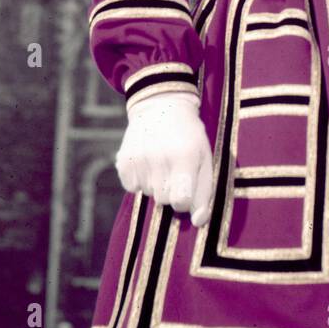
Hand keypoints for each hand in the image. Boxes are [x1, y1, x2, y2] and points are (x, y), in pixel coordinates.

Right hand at [115, 92, 214, 226]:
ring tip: (161, 161)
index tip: (187, 187)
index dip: (185, 200)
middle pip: (163, 200)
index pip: (181, 202)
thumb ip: (204, 192)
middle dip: (171, 190)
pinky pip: (131, 187)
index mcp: (185, 156)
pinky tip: (147, 161)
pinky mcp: (124, 158)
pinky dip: (139, 179)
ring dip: (155, 183)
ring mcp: (139, 157)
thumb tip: (198, 222)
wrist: (162, 105)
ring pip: (148, 194)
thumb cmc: (189, 137)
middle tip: (175, 169)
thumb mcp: (205, 159)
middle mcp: (160, 157)